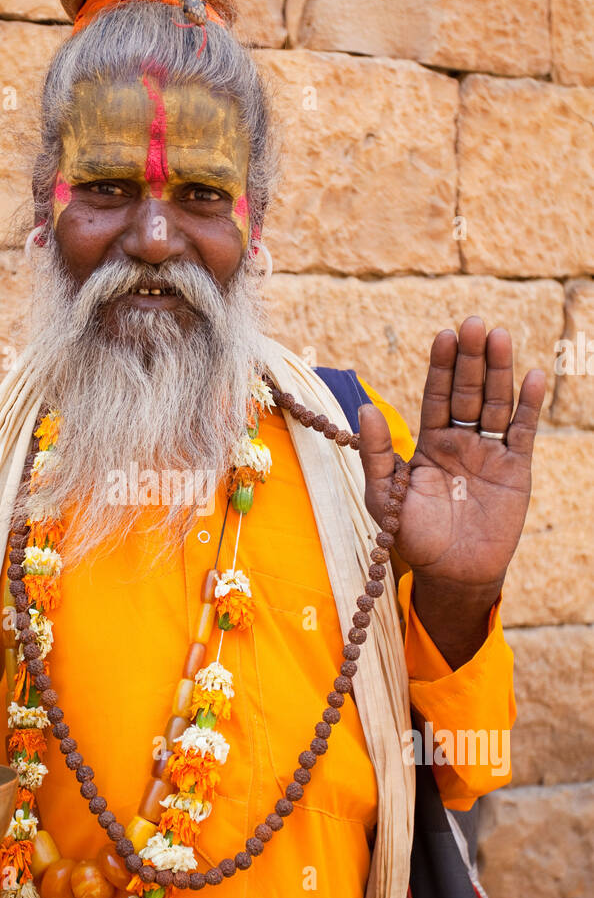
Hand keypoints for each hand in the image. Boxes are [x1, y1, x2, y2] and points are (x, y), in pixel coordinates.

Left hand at [359, 315, 544, 602]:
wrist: (451, 573)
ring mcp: (490, 452)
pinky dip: (528, 405)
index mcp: (429, 443)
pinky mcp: (516, 469)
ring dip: (499, 371)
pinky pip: (523, 431)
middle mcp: (461, 441)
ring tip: (500, 336)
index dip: (441, 366)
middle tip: (474, 323)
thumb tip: (364, 409)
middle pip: (467, 391)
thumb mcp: (384, 497)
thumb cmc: (412, 537)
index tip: (445, 335)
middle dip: (471, 359)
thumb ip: (377, 454)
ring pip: (495, 404)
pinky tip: (533, 376)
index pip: (437, 396)